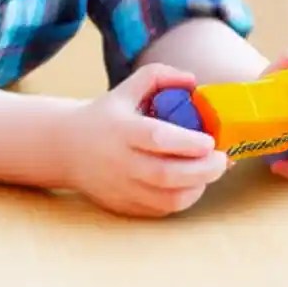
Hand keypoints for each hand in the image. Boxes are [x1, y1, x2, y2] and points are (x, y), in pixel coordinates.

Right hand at [62, 64, 228, 217]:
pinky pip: (161, 210)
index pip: (157, 138)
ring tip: (209, 171)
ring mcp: (121, 188)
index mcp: (121, 130)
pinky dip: (183, 199)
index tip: (210, 141)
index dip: (188, 142)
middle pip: (167, 175)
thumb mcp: (127, 89)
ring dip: (198, 187)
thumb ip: (159, 76)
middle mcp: (120, 162)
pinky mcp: (124, 206)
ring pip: (168, 199)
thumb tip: (192, 81)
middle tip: (222, 160)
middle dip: (204, 170)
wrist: (65, 148)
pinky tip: (192, 184)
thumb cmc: (106, 116)